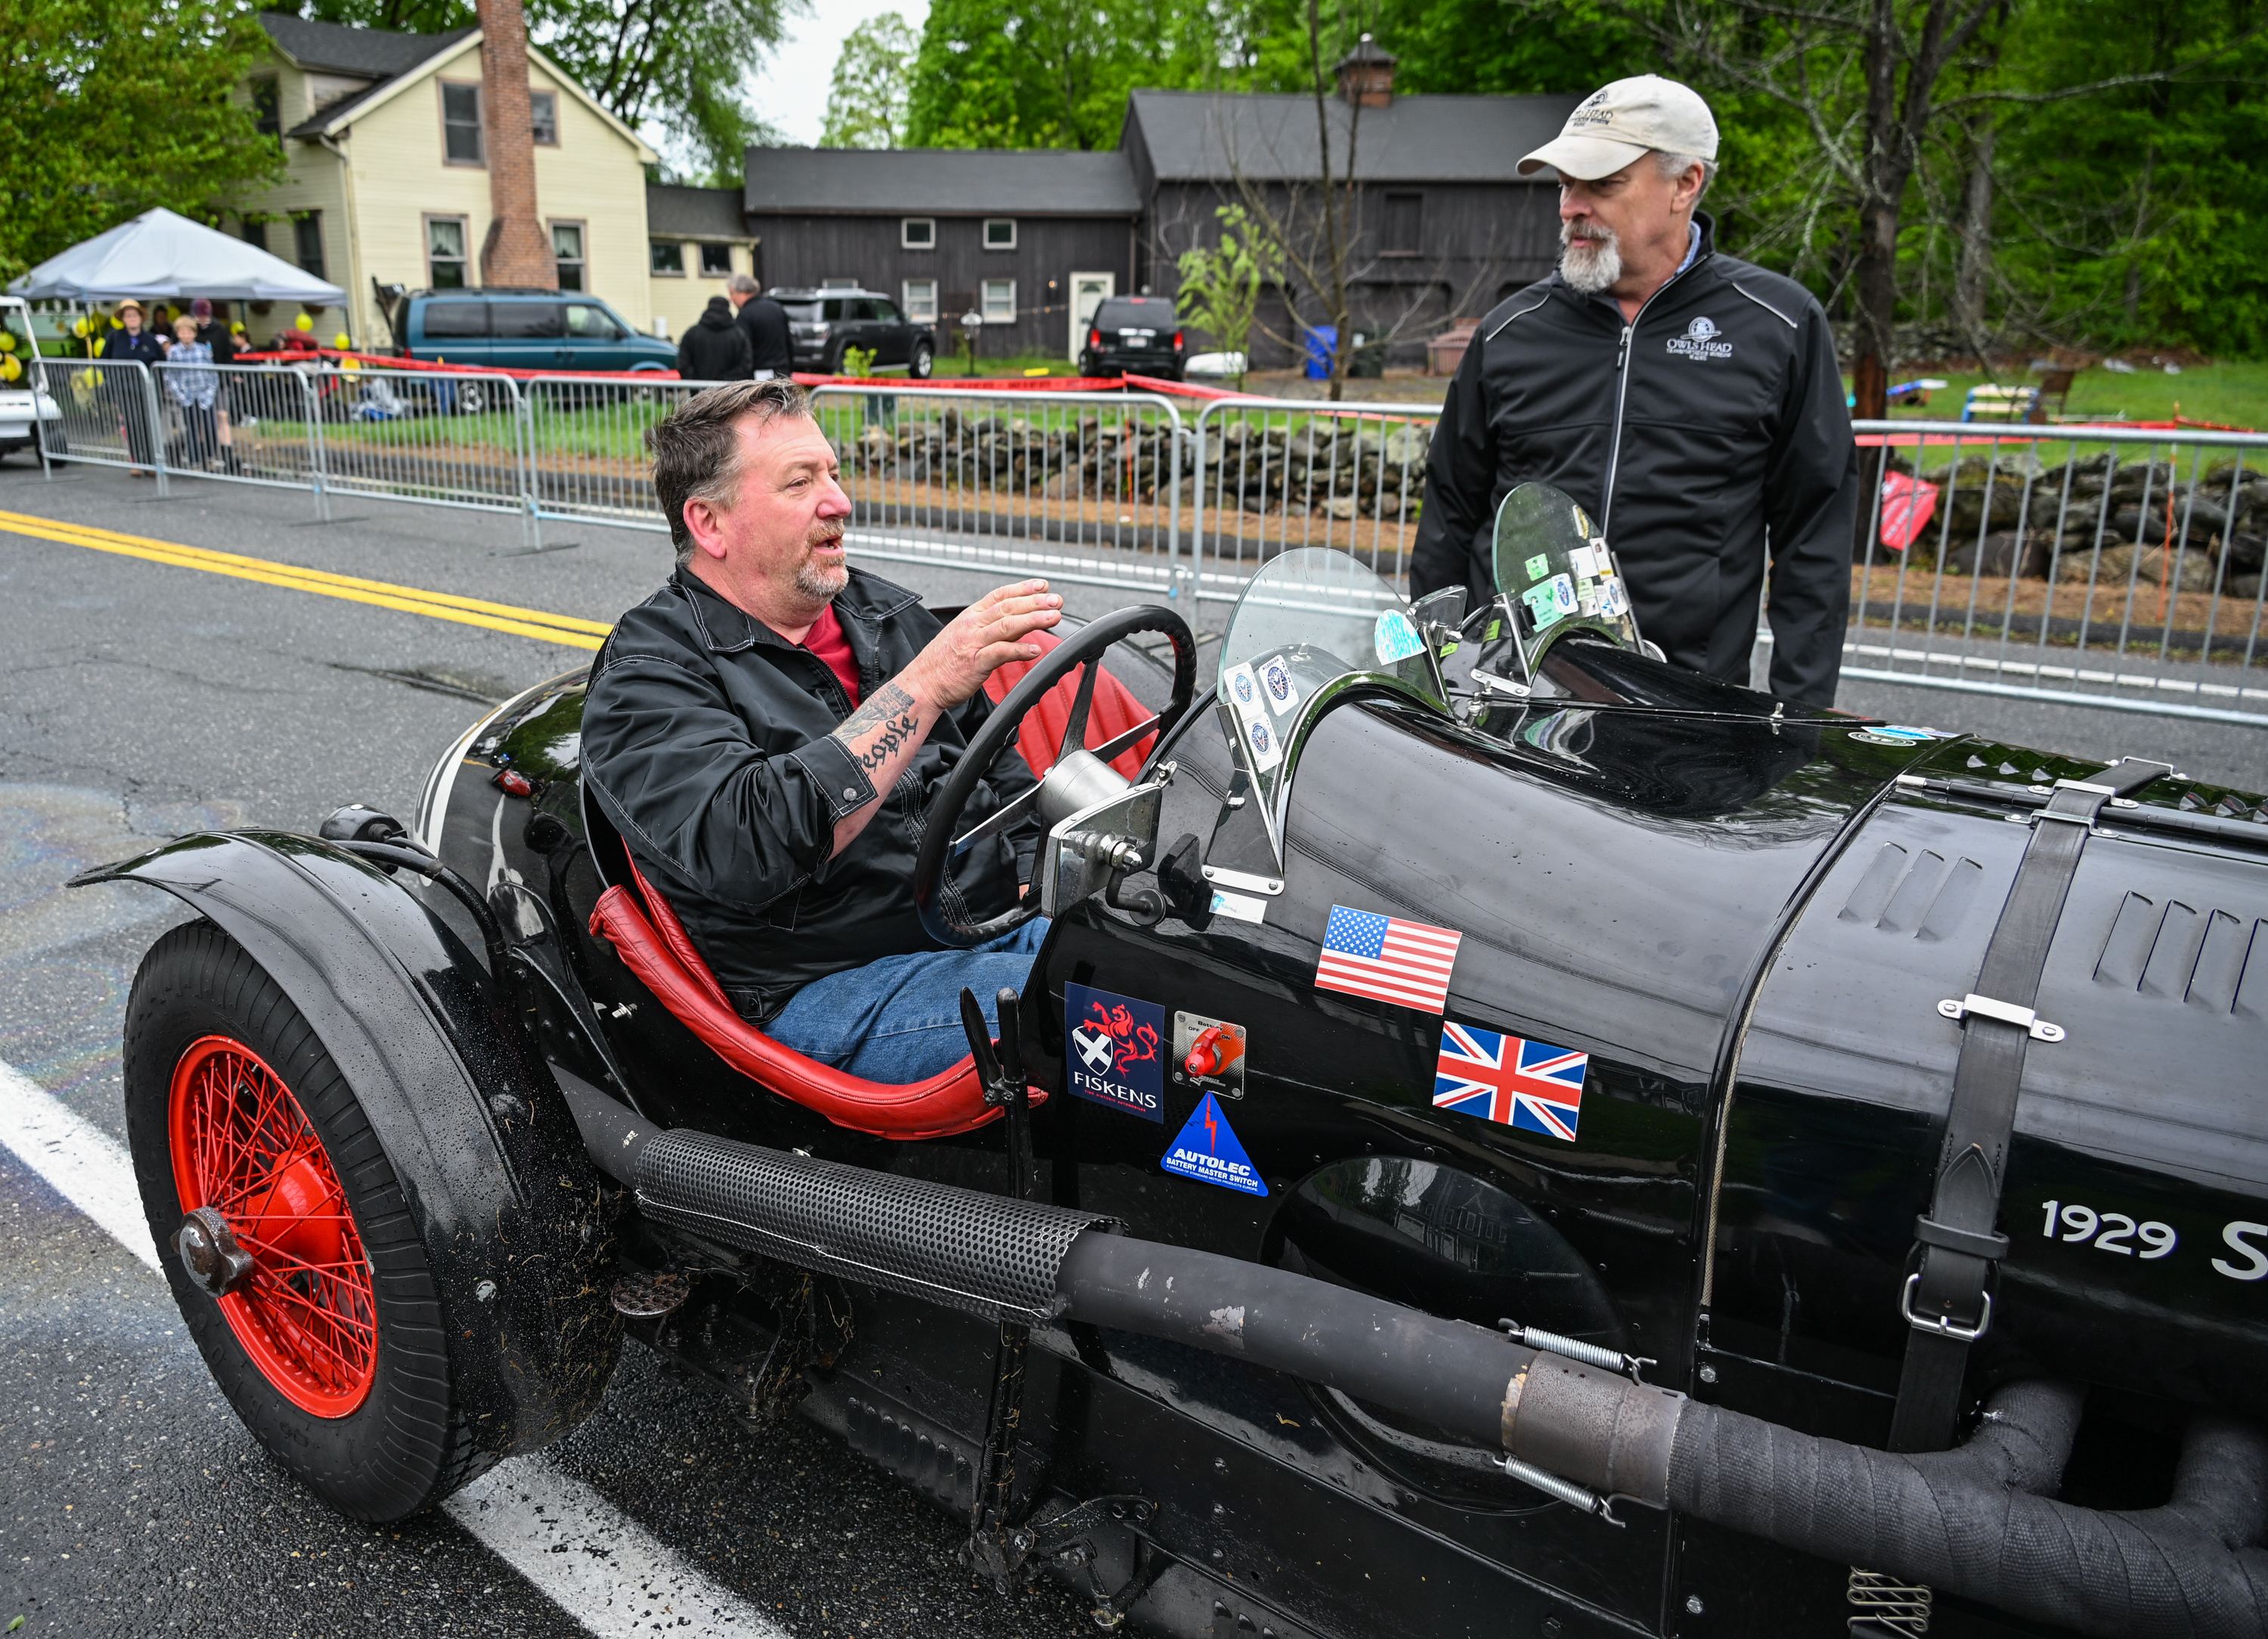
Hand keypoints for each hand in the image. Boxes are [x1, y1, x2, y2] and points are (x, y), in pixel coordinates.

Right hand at [905, 580, 1061, 708]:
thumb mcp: (962, 636)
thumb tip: (1012, 623)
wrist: (920, 685)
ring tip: (1053, 617)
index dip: (1022, 588)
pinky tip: (1035, 650)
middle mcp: (972, 626)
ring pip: (1007, 625)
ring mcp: (973, 644)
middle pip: (1007, 607)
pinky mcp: (975, 664)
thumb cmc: (941, 664)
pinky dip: (1019, 650)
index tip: (1042, 586)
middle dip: (1035, 601)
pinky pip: (1000, 653)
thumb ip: (986, 628)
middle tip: (1057, 600)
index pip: (999, 595)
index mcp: (969, 617)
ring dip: (1033, 619)